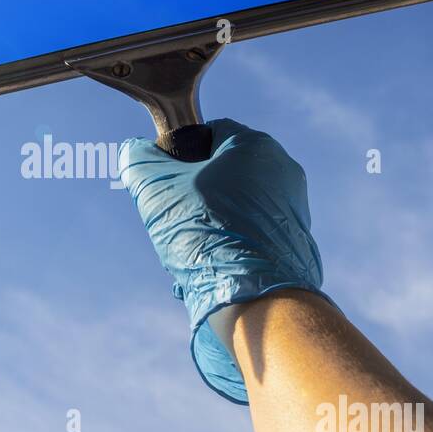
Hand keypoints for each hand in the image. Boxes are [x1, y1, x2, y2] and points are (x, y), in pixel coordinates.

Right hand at [118, 118, 328, 402]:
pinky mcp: (297, 239)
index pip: (207, 133)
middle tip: (176, 221)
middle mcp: (283, 170)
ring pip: (236, 204)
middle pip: (222, 171)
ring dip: (211, 222)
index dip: (179, 156)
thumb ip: (139, 161)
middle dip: (194, 194)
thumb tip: (135, 153)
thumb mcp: (156, 189)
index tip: (164, 185)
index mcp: (256, 146)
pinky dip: (232, 243)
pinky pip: (253, 231)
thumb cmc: (208, 234)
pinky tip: (217, 266)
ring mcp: (294, 206)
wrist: (256, 298)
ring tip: (195, 251)